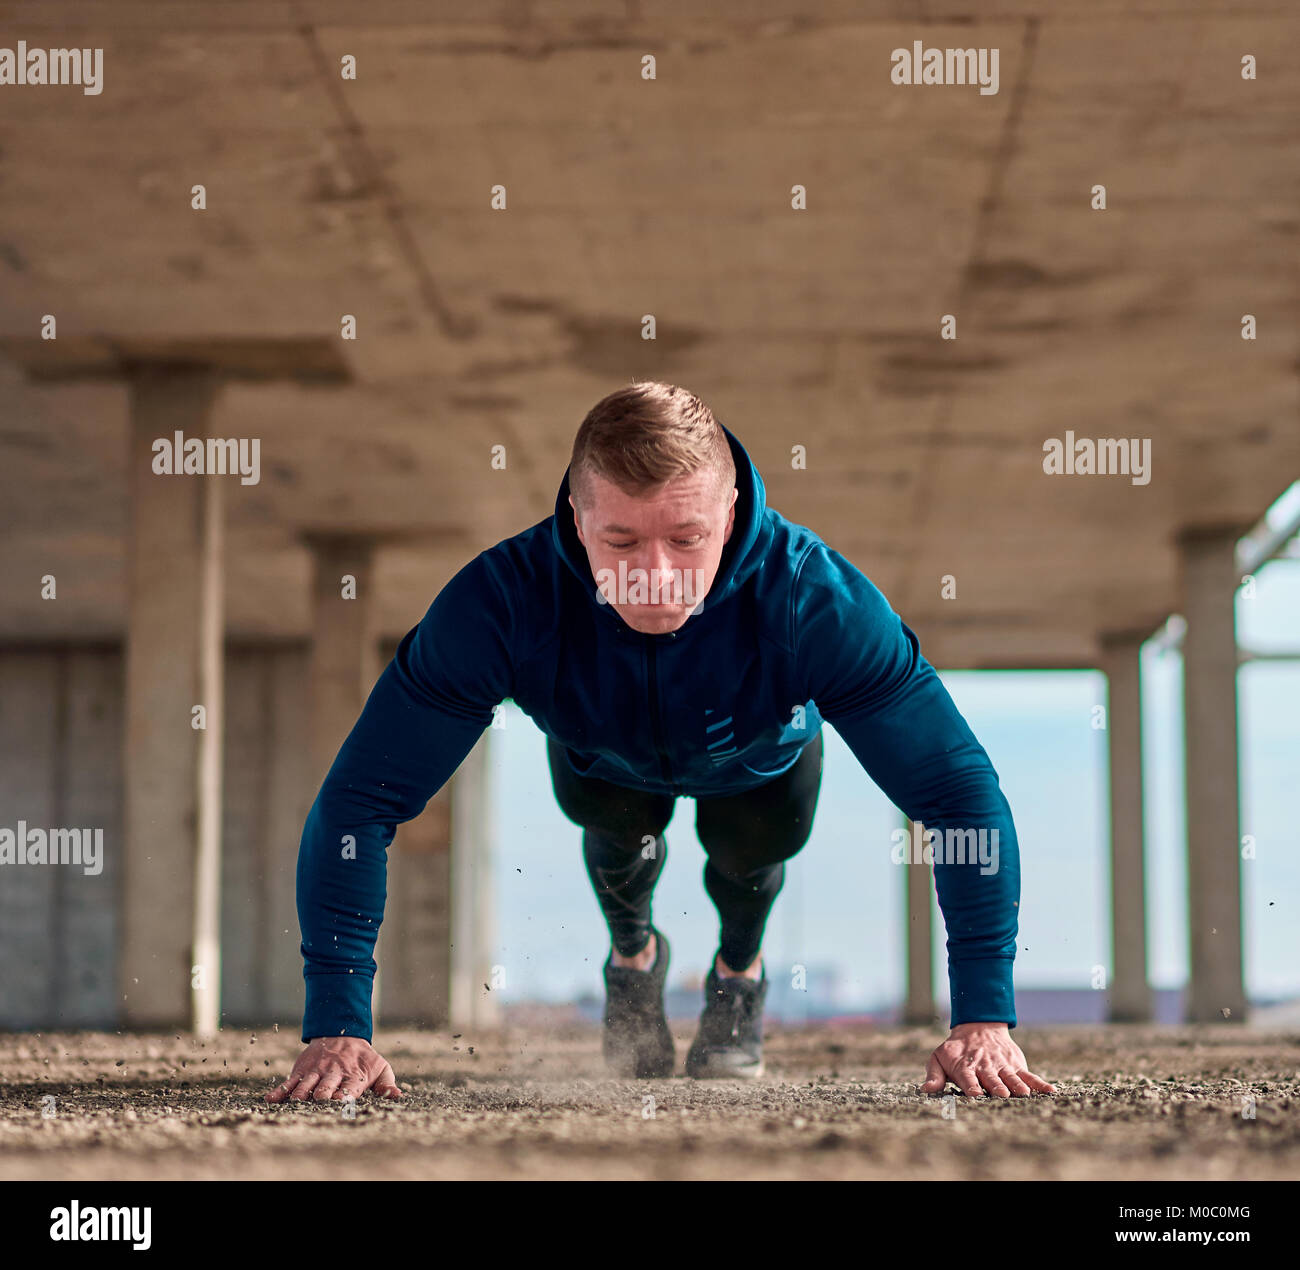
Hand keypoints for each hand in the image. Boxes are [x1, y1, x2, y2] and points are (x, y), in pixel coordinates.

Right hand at [265, 1036, 403, 1102]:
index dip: (344, 1098)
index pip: (348, 1089)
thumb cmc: (363, 1058)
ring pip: (305, 1085)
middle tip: (318, 1105)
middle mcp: (333, 1074)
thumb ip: (387, 1085)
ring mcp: (315, 1072)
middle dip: (322, 1097)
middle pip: (325, 1088)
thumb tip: (397, 1097)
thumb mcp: (380, 1068)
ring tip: (297, 1103)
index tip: (341, 1105)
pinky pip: (289, 1082)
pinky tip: (270, 1100)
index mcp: (353, 1076)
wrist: (342, 1033)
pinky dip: (280, 1091)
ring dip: (301, 1095)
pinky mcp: (302, 1070)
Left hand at [921, 1022, 1055, 1098]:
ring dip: (1016, 1085)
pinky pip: (1030, 1076)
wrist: (977, 1028)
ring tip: (1023, 1094)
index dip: (971, 1086)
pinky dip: (1040, 1084)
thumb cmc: (956, 1050)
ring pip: (1011, 1077)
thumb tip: (925, 1090)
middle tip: (1002, 1095)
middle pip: (991, 1079)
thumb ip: (934, 1075)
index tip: (975, 1094)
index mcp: (965, 1067)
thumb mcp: (939, 1058)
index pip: (968, 1078)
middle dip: (996, 1087)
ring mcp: (1002, 1066)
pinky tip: (1051, 1092)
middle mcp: (985, 1067)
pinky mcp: (1016, 1066)